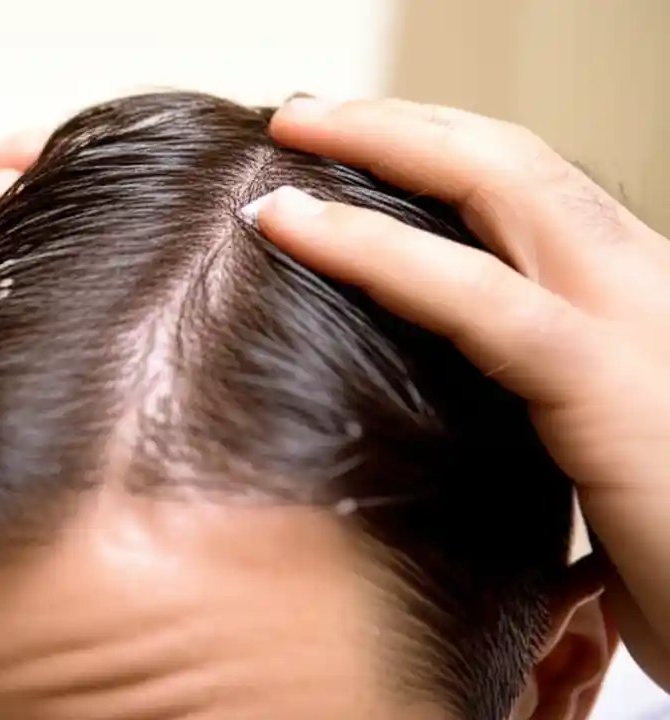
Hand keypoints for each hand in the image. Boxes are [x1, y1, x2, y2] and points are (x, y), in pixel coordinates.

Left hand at [250, 97, 669, 689]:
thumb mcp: (600, 457)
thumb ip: (534, 410)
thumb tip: (439, 413)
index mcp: (632, 300)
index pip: (527, 193)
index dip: (433, 156)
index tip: (340, 150)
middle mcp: (641, 285)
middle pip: (509, 161)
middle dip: (400, 122)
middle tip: (300, 115)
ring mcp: (636, 320)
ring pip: (499, 187)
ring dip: (380, 142)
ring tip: (289, 129)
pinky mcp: (609, 381)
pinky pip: (475, 298)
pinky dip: (369, 249)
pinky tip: (286, 222)